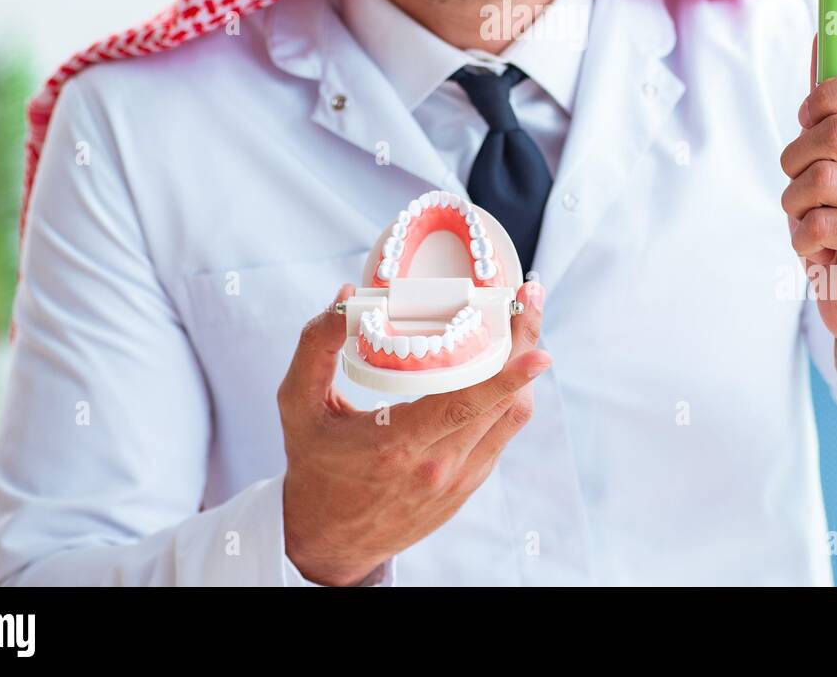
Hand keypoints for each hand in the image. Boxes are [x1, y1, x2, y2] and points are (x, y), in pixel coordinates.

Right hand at [278, 280, 550, 585]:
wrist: (326, 538)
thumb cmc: (313, 465)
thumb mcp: (298, 404)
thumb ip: (316, 347)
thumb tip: (347, 297)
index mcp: (397, 445)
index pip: (464, 405)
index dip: (506, 375)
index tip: (538, 347)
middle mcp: (436, 465)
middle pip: (501, 403)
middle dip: (524, 346)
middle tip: (532, 299)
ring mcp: (457, 479)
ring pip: (510, 418)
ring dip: (521, 370)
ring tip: (522, 324)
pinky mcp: (467, 486)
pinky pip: (500, 434)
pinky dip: (507, 395)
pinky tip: (503, 365)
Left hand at [778, 35, 836, 413]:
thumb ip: (832, 104)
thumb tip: (819, 37)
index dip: (825, 96)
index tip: (807, 119)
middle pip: (834, 132)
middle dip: (795, 158)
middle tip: (801, 184)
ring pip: (819, 178)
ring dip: (794, 204)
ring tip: (812, 220)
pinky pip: (817, 221)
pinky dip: (802, 238)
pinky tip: (823, 249)